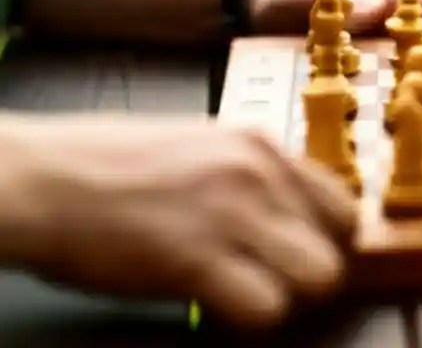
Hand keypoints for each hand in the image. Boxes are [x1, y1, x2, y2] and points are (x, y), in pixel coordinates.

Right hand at [10, 116, 356, 328]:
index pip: (340, 201)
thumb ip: (242, 173)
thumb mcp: (194, 146)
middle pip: (339, 245)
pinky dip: (248, 319)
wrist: (37, 179)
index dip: (324, 238)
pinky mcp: (199, 258)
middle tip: (274, 285)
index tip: (299, 255)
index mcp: (258, 145)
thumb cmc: (97, 166)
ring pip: (318, 276)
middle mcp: (258, 174)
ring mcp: (233, 214)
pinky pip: (267, 307)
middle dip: (311, 273)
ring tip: (246, 298)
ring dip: (287, 297)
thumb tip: (274, 210)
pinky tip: (216, 309)